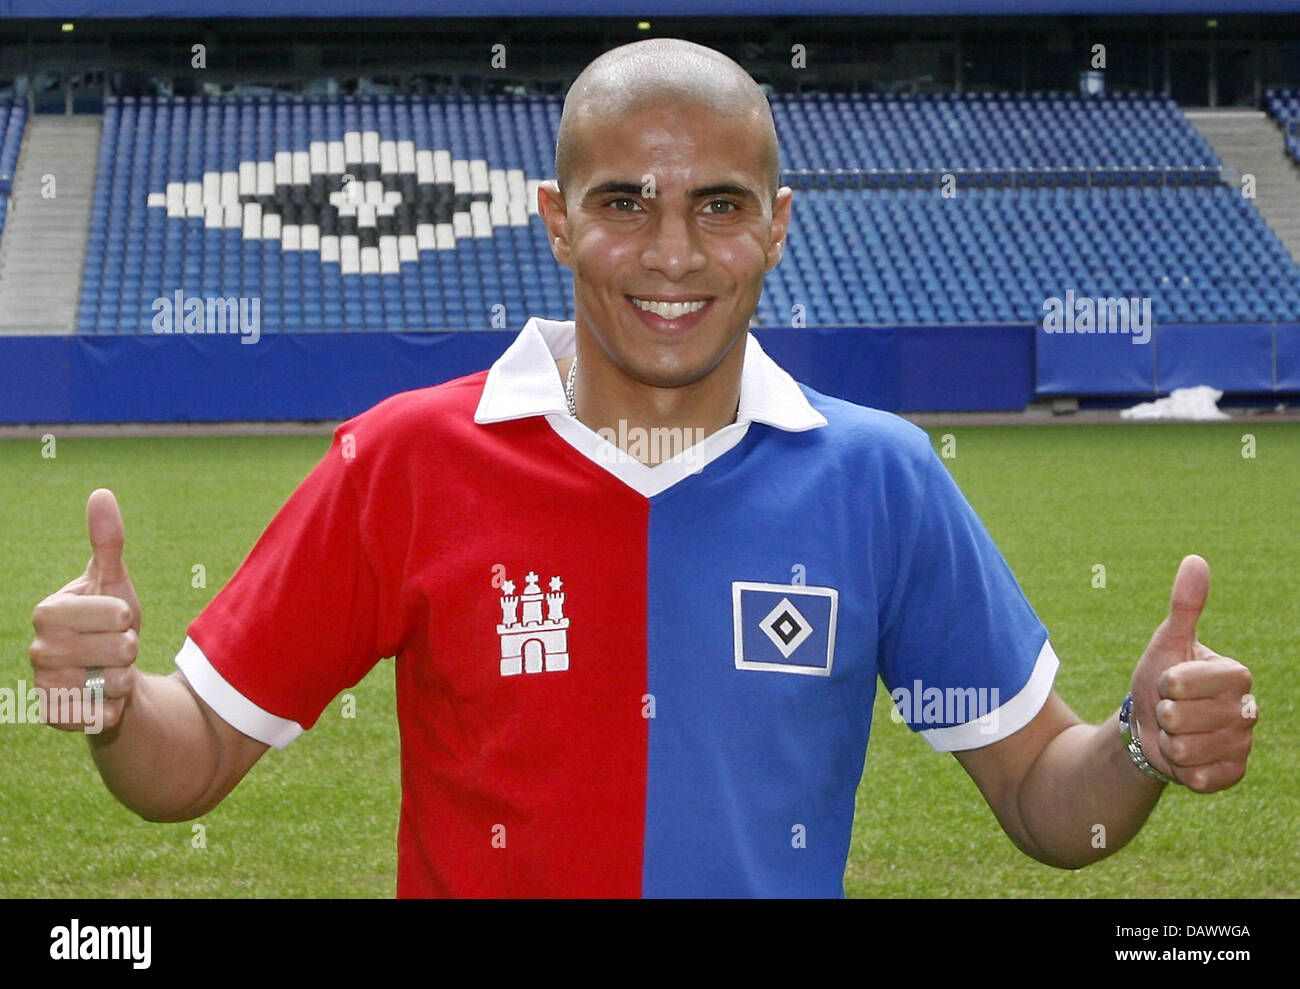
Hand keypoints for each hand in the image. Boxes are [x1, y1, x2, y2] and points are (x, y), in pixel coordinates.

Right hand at [30, 489, 142, 732]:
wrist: (106, 674)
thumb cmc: (109, 622)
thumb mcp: (112, 581)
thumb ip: (107, 542)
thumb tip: (101, 494)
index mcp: (48, 611)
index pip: (114, 613)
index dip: (127, 617)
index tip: (116, 617)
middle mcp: (37, 649)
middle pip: (120, 649)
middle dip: (130, 648)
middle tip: (115, 646)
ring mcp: (44, 685)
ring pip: (115, 683)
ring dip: (126, 677)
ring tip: (110, 670)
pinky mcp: (56, 717)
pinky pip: (105, 714)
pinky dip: (117, 707)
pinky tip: (105, 698)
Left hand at [1129, 555, 1254, 792]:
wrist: (1150, 730)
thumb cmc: (1160, 681)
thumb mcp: (1167, 643)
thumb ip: (1185, 605)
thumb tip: (1196, 560)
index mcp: (1236, 675)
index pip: (1193, 681)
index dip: (1169, 683)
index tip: (1168, 681)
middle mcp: (1248, 710)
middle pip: (1184, 718)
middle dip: (1163, 715)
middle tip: (1169, 711)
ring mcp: (1243, 745)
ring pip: (1187, 749)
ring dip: (1168, 743)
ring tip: (1175, 734)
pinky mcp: (1233, 775)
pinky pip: (1199, 778)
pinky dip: (1181, 770)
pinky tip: (1186, 759)